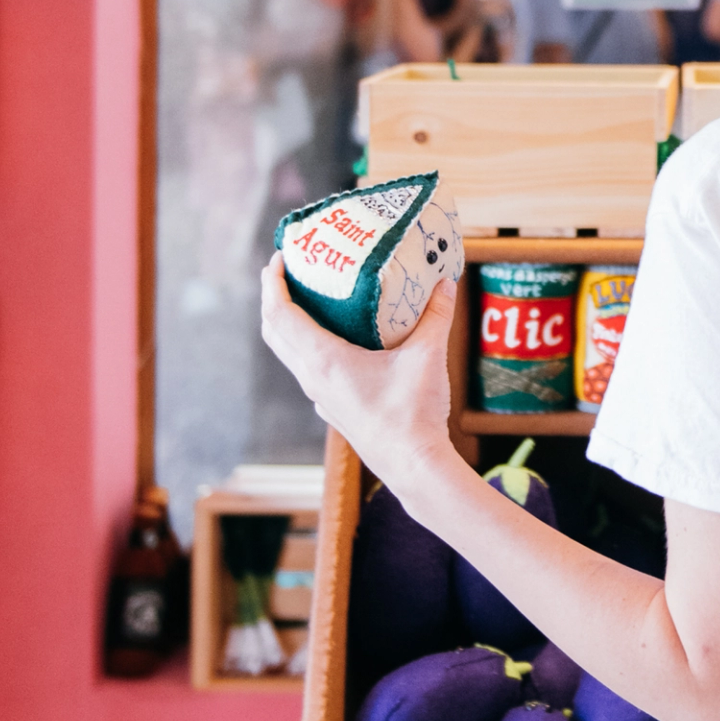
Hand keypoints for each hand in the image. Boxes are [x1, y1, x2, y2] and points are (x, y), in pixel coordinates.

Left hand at [260, 255, 460, 498]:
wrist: (412, 465)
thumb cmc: (413, 413)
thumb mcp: (428, 357)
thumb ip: (435, 317)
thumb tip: (446, 283)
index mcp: (324, 360)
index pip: (281, 313)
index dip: (274, 281)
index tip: (280, 256)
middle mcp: (312, 377)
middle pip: (274, 331)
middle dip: (274, 297)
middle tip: (287, 270)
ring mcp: (320, 395)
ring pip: (288, 353)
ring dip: (287, 323)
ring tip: (306, 300)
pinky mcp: (333, 407)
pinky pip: (307, 370)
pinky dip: (306, 346)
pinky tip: (333, 341)